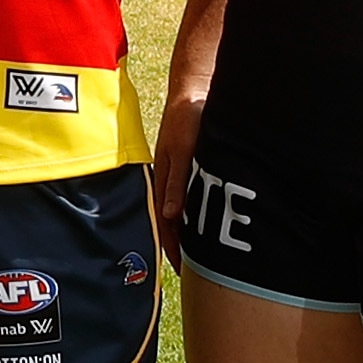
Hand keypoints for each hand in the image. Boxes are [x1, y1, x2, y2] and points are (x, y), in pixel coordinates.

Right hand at [146, 92, 201, 252]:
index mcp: (164, 178)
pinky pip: (185, 198)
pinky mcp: (186, 167)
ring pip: (178, 211)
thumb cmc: (187, 118)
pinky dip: (189, 215)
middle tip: (187, 269)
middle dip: (176, 245)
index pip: (164, 221)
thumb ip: (177, 182)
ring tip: (192, 253)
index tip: (179, 265)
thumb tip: (171, 215)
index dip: (171, 244)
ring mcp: (177, 174)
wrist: (191, 92)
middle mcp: (168, 179)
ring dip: (183, 232)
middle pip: (170, 221)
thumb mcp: (183, 150)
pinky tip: (198, 223)